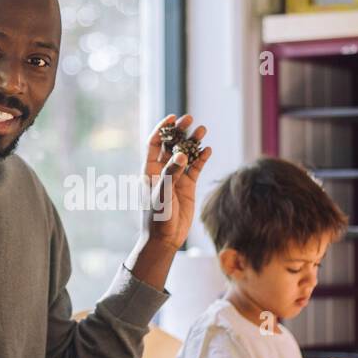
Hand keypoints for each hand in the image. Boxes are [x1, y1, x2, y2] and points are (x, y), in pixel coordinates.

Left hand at [143, 114, 210, 250]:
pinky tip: (208, 150)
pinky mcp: (187, 186)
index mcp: (149, 170)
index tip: (172, 118)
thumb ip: (171, 173)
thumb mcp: (162, 194)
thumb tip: (182, 153)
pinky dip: (202, 159)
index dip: (162, 129)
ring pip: (185, 155)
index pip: (154, 143)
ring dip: (193, 143)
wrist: (165, 239)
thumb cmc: (157, 217)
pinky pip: (196, 168)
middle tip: (190, 119)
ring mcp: (176, 178)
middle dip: (180, 132)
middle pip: (171, 145)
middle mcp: (162, 171)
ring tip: (203, 130)